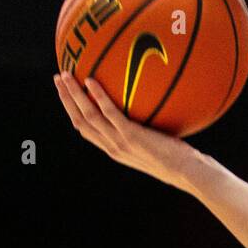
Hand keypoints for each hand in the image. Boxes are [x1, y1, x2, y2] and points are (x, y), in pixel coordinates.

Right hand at [53, 71, 201, 189]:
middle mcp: (113, 148)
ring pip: (87, 116)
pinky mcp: (131, 136)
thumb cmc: (179, 160)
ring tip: (66, 74)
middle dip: (66, 99)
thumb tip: (149, 112)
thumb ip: (145, 133)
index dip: (73, 112)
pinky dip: (97, 96)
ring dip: (73, 94)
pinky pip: (109, 112)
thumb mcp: (156, 147)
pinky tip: (91, 79)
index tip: (66, 95)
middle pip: (80, 121)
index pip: (86, 130)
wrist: (189, 173)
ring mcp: (121, 143)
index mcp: (115, 150)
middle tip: (58, 79)